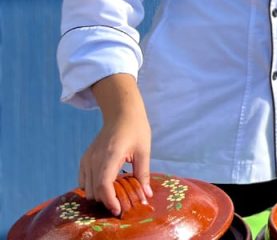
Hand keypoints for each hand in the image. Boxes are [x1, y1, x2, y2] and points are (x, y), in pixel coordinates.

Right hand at [81, 74, 152, 215]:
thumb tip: (146, 195)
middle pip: (94, 190)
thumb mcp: (144, 151)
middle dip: (107, 200)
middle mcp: (94, 158)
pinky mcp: (84, 159)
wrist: (121, 113)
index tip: (119, 209)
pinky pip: (83, 181)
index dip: (110, 200)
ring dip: (99, 195)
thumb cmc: (136, 129)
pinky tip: (107, 185)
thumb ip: (143, 174)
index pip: (104, 185)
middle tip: (123, 203)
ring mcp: (87, 159)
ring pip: (87, 188)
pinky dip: (92, 187)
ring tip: (116, 194)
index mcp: (110, 155)